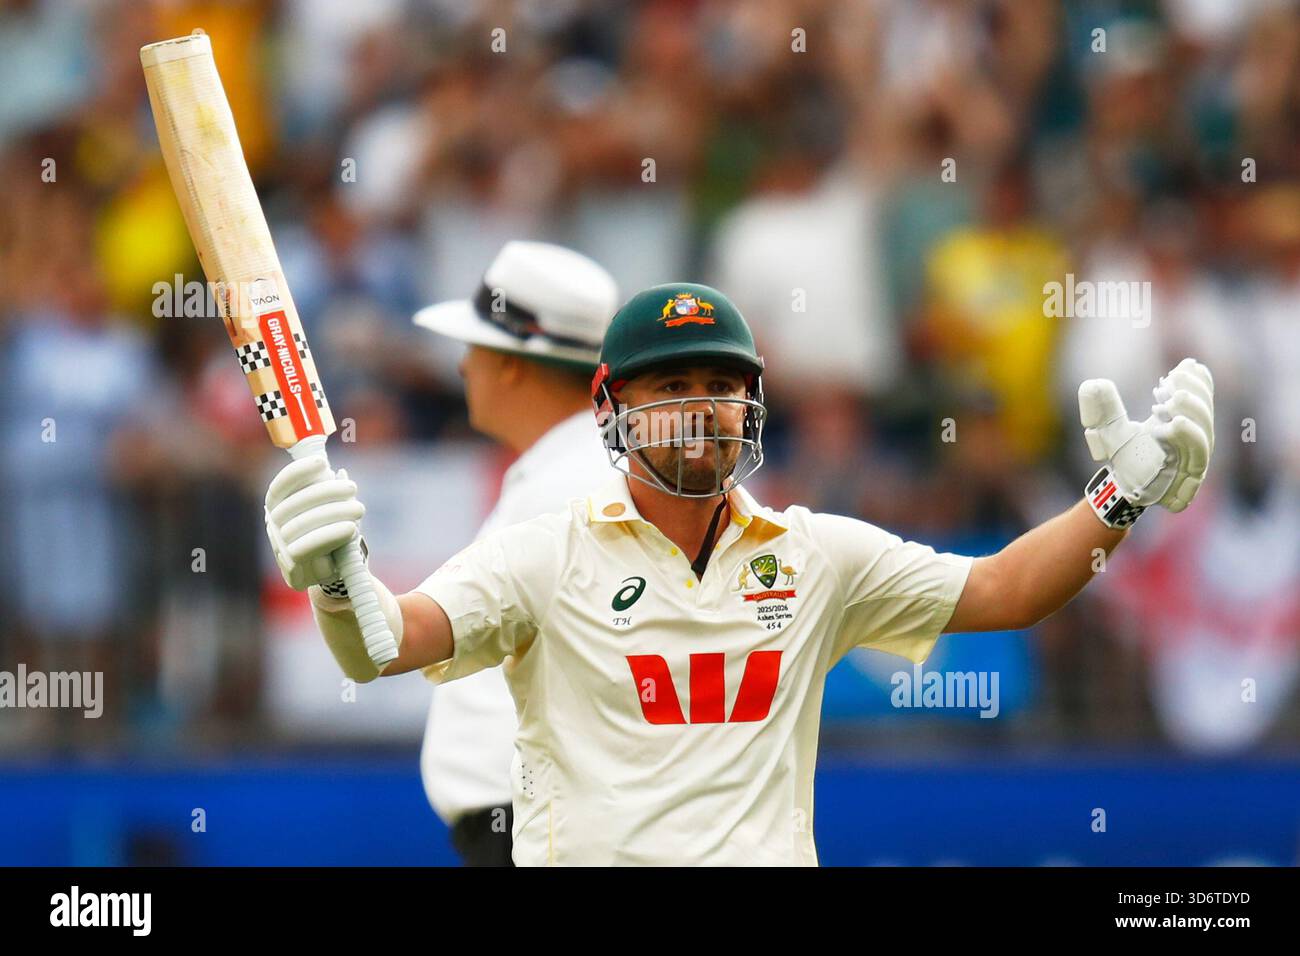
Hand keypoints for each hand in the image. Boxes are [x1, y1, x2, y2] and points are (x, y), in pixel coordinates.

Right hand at [264, 456, 364, 590]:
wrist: (332, 570)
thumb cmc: (331, 530)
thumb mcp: (332, 508)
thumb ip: (332, 491)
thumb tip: (339, 474)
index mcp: (278, 506)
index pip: (281, 485)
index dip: (299, 471)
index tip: (322, 462)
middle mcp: (274, 524)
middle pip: (296, 503)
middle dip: (327, 492)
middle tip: (353, 487)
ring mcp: (279, 546)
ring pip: (303, 524)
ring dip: (334, 513)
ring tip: (359, 509)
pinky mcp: (291, 567)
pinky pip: (308, 547)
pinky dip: (331, 535)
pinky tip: (350, 529)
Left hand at [1078, 358, 1213, 524]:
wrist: (1119, 489)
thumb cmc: (1122, 457)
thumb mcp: (1109, 428)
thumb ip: (1104, 406)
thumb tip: (1093, 384)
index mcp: (1182, 422)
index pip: (1200, 398)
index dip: (1198, 381)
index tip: (1186, 365)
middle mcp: (1193, 440)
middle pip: (1205, 414)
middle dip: (1194, 394)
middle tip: (1172, 381)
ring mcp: (1194, 460)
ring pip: (1203, 434)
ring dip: (1191, 413)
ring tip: (1172, 400)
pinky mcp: (1189, 479)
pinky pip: (1196, 457)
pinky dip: (1186, 438)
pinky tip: (1169, 426)